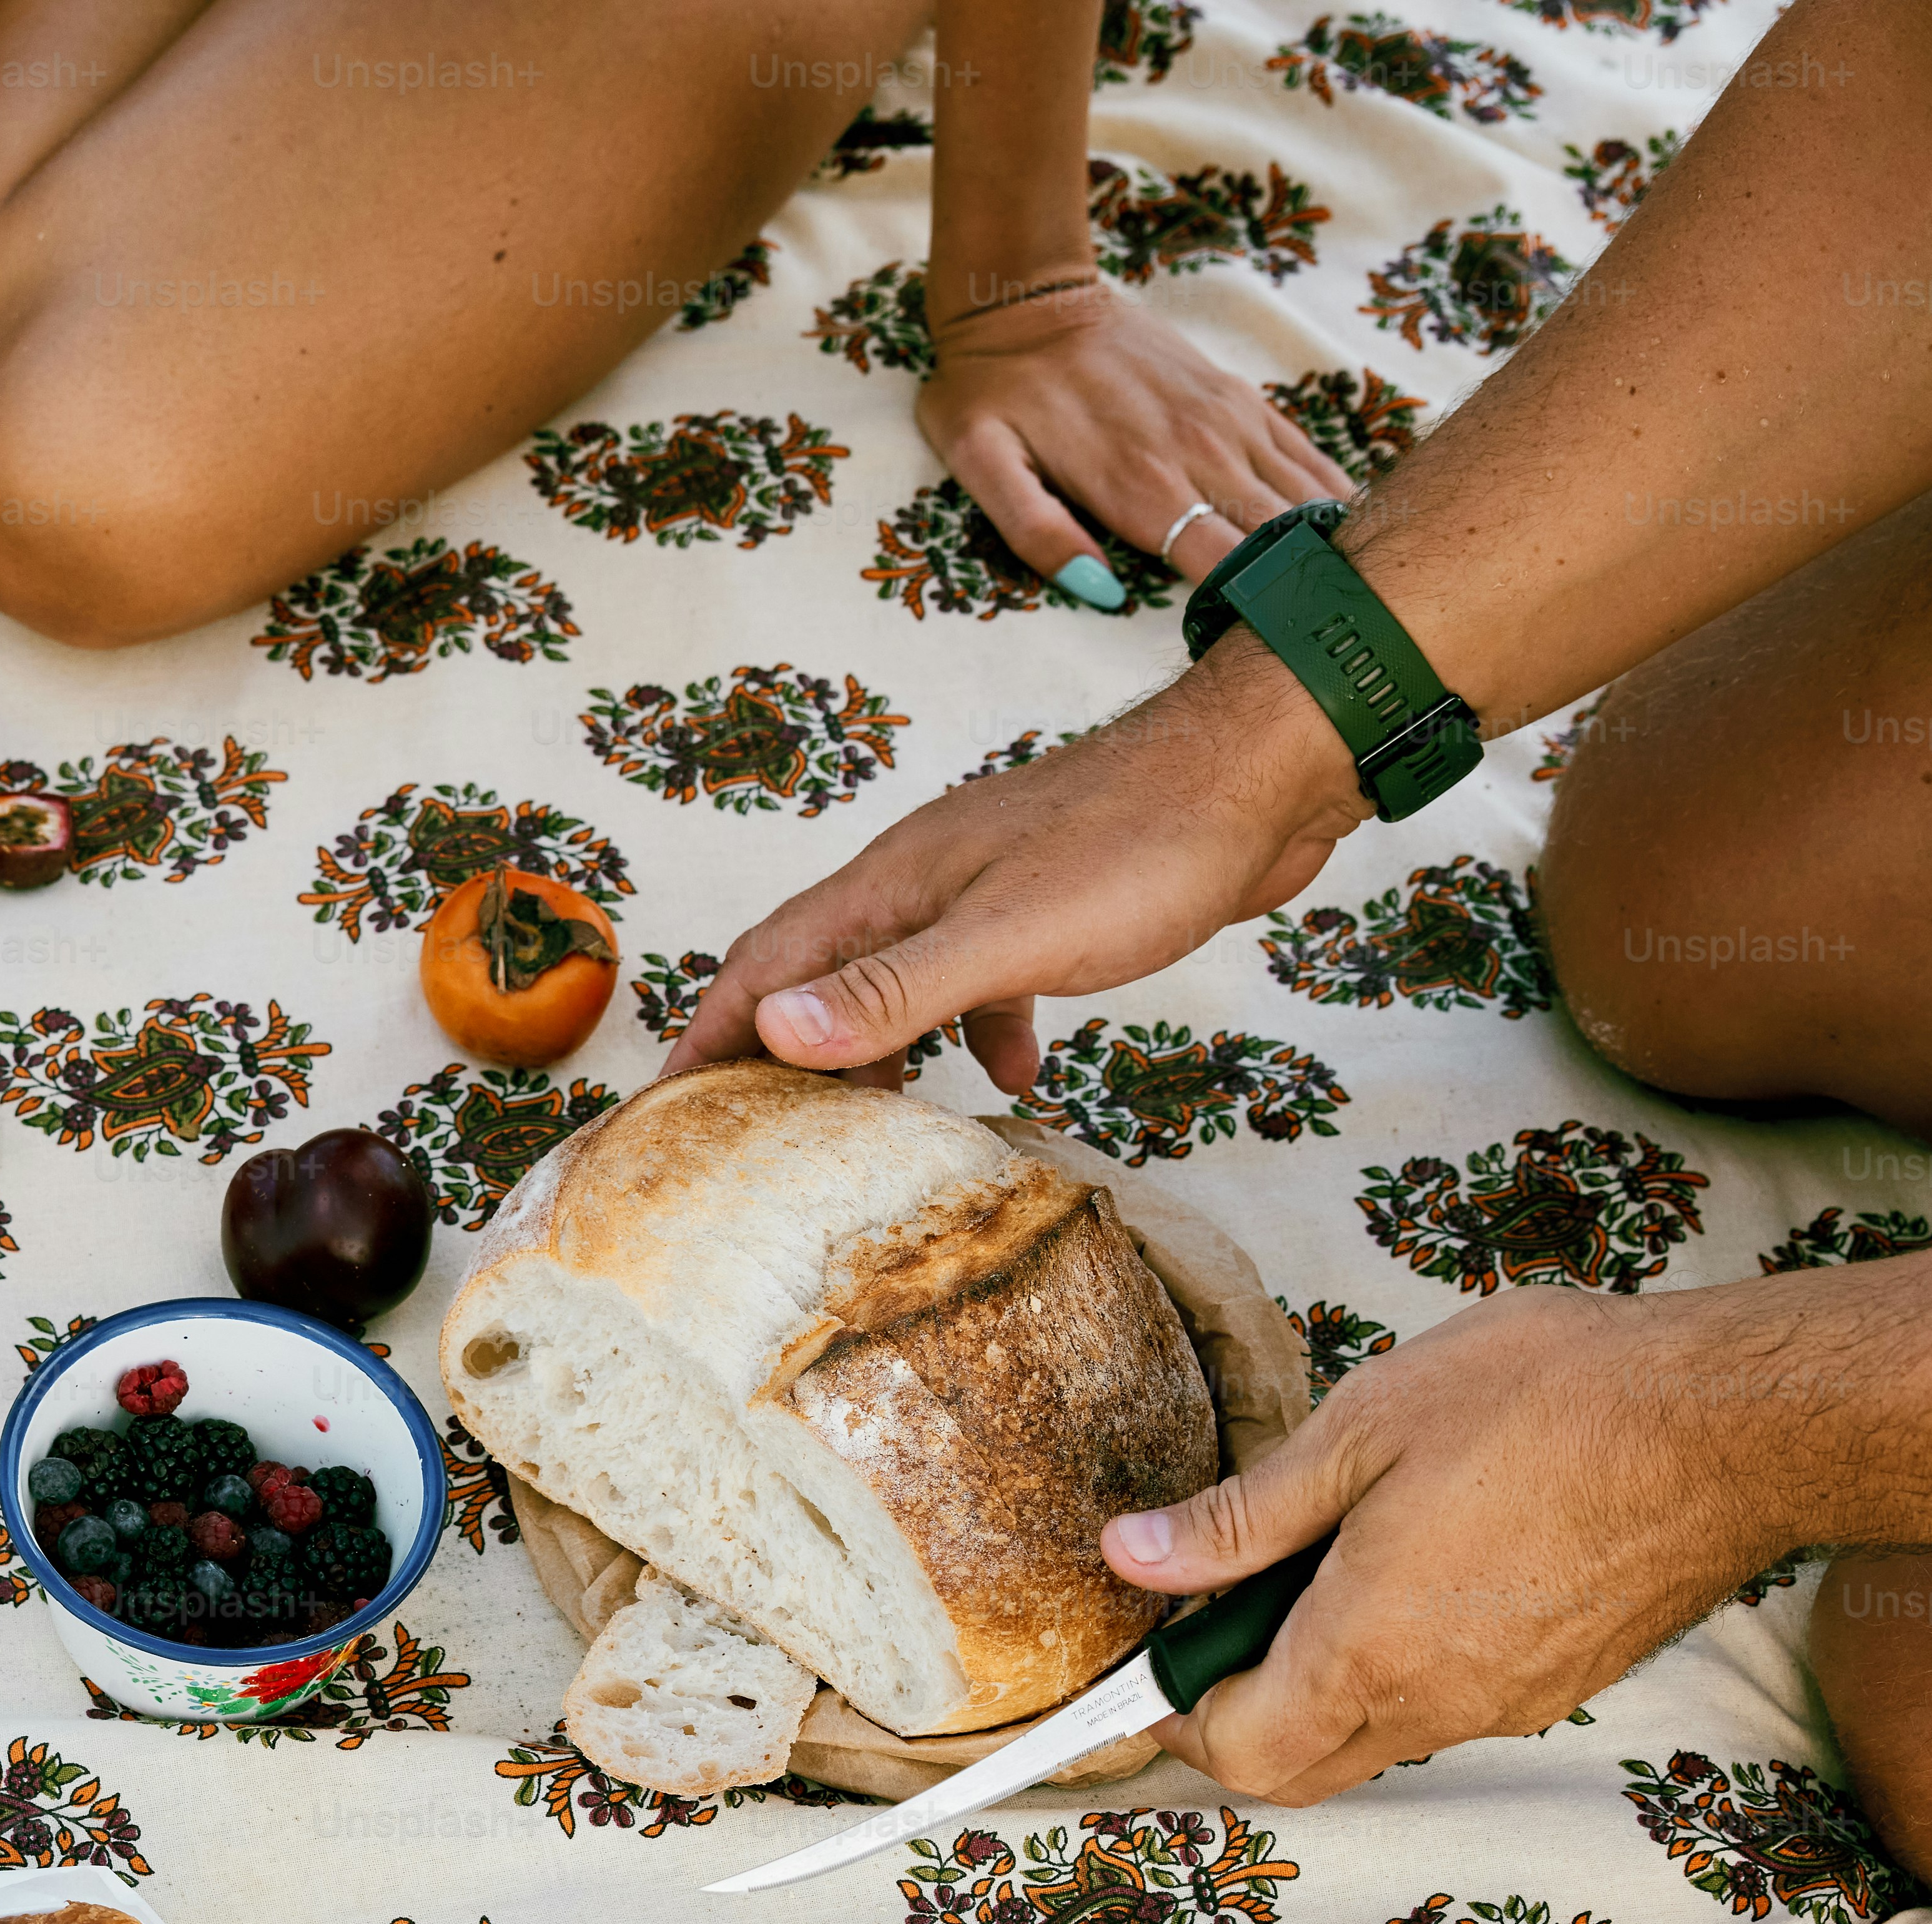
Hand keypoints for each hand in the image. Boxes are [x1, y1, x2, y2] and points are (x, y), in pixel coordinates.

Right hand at [662, 647, 1368, 1087]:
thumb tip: (776, 1033)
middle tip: (755, 1141)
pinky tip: (1013, 1083)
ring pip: (899, 982)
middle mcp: (923, 883)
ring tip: (867, 1130)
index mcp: (892, 886)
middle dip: (779, 1056)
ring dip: (876, 1052)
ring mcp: (987, 891)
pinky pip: (985, 981)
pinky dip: (980, 1035)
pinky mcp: (1051, 908)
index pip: (765, 966)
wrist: (1264, 773)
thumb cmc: (1141, 844)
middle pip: (818, 975)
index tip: (667, 1109)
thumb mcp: (1007, 935)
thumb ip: (893, 986)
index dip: (710, 1036)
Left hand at [919, 281, 1350, 592]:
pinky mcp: (1239, 396)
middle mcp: (1200, 453)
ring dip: (1329, 543)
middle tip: (1329, 634)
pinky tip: (1347, 529)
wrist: (1025, 301)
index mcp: (1142, 486)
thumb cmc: (992, 392)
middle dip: (1305, 588)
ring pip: (1306, 496)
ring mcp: (1228, 419)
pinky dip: (1328, 493)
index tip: (1274, 651)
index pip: (1227, 568)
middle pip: (1279, 539)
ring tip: (1353, 593)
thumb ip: (1036, 530)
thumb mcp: (981, 462)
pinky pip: (1303, 452)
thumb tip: (1099, 592)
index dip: (1256, 612)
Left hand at [1112, 1289, 1787, 1802]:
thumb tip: (1132, 1556)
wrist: (1735, 1422)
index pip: (1235, 1751)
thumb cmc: (1551, 1401)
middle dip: (1239, 1712)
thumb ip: (1239, 1516)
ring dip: (1325, 1680)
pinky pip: (1451, 1703)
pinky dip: (1404, 1662)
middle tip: (1227, 1607)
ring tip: (1335, 1558)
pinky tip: (1422, 1561)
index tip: (1158, 1650)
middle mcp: (1437, 1702)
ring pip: (1376, 1735)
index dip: (1175, 1712)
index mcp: (1368, 1651)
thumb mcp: (1361, 1428)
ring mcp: (1510, 1702)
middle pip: (1299, 1766)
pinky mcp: (1565, 1681)